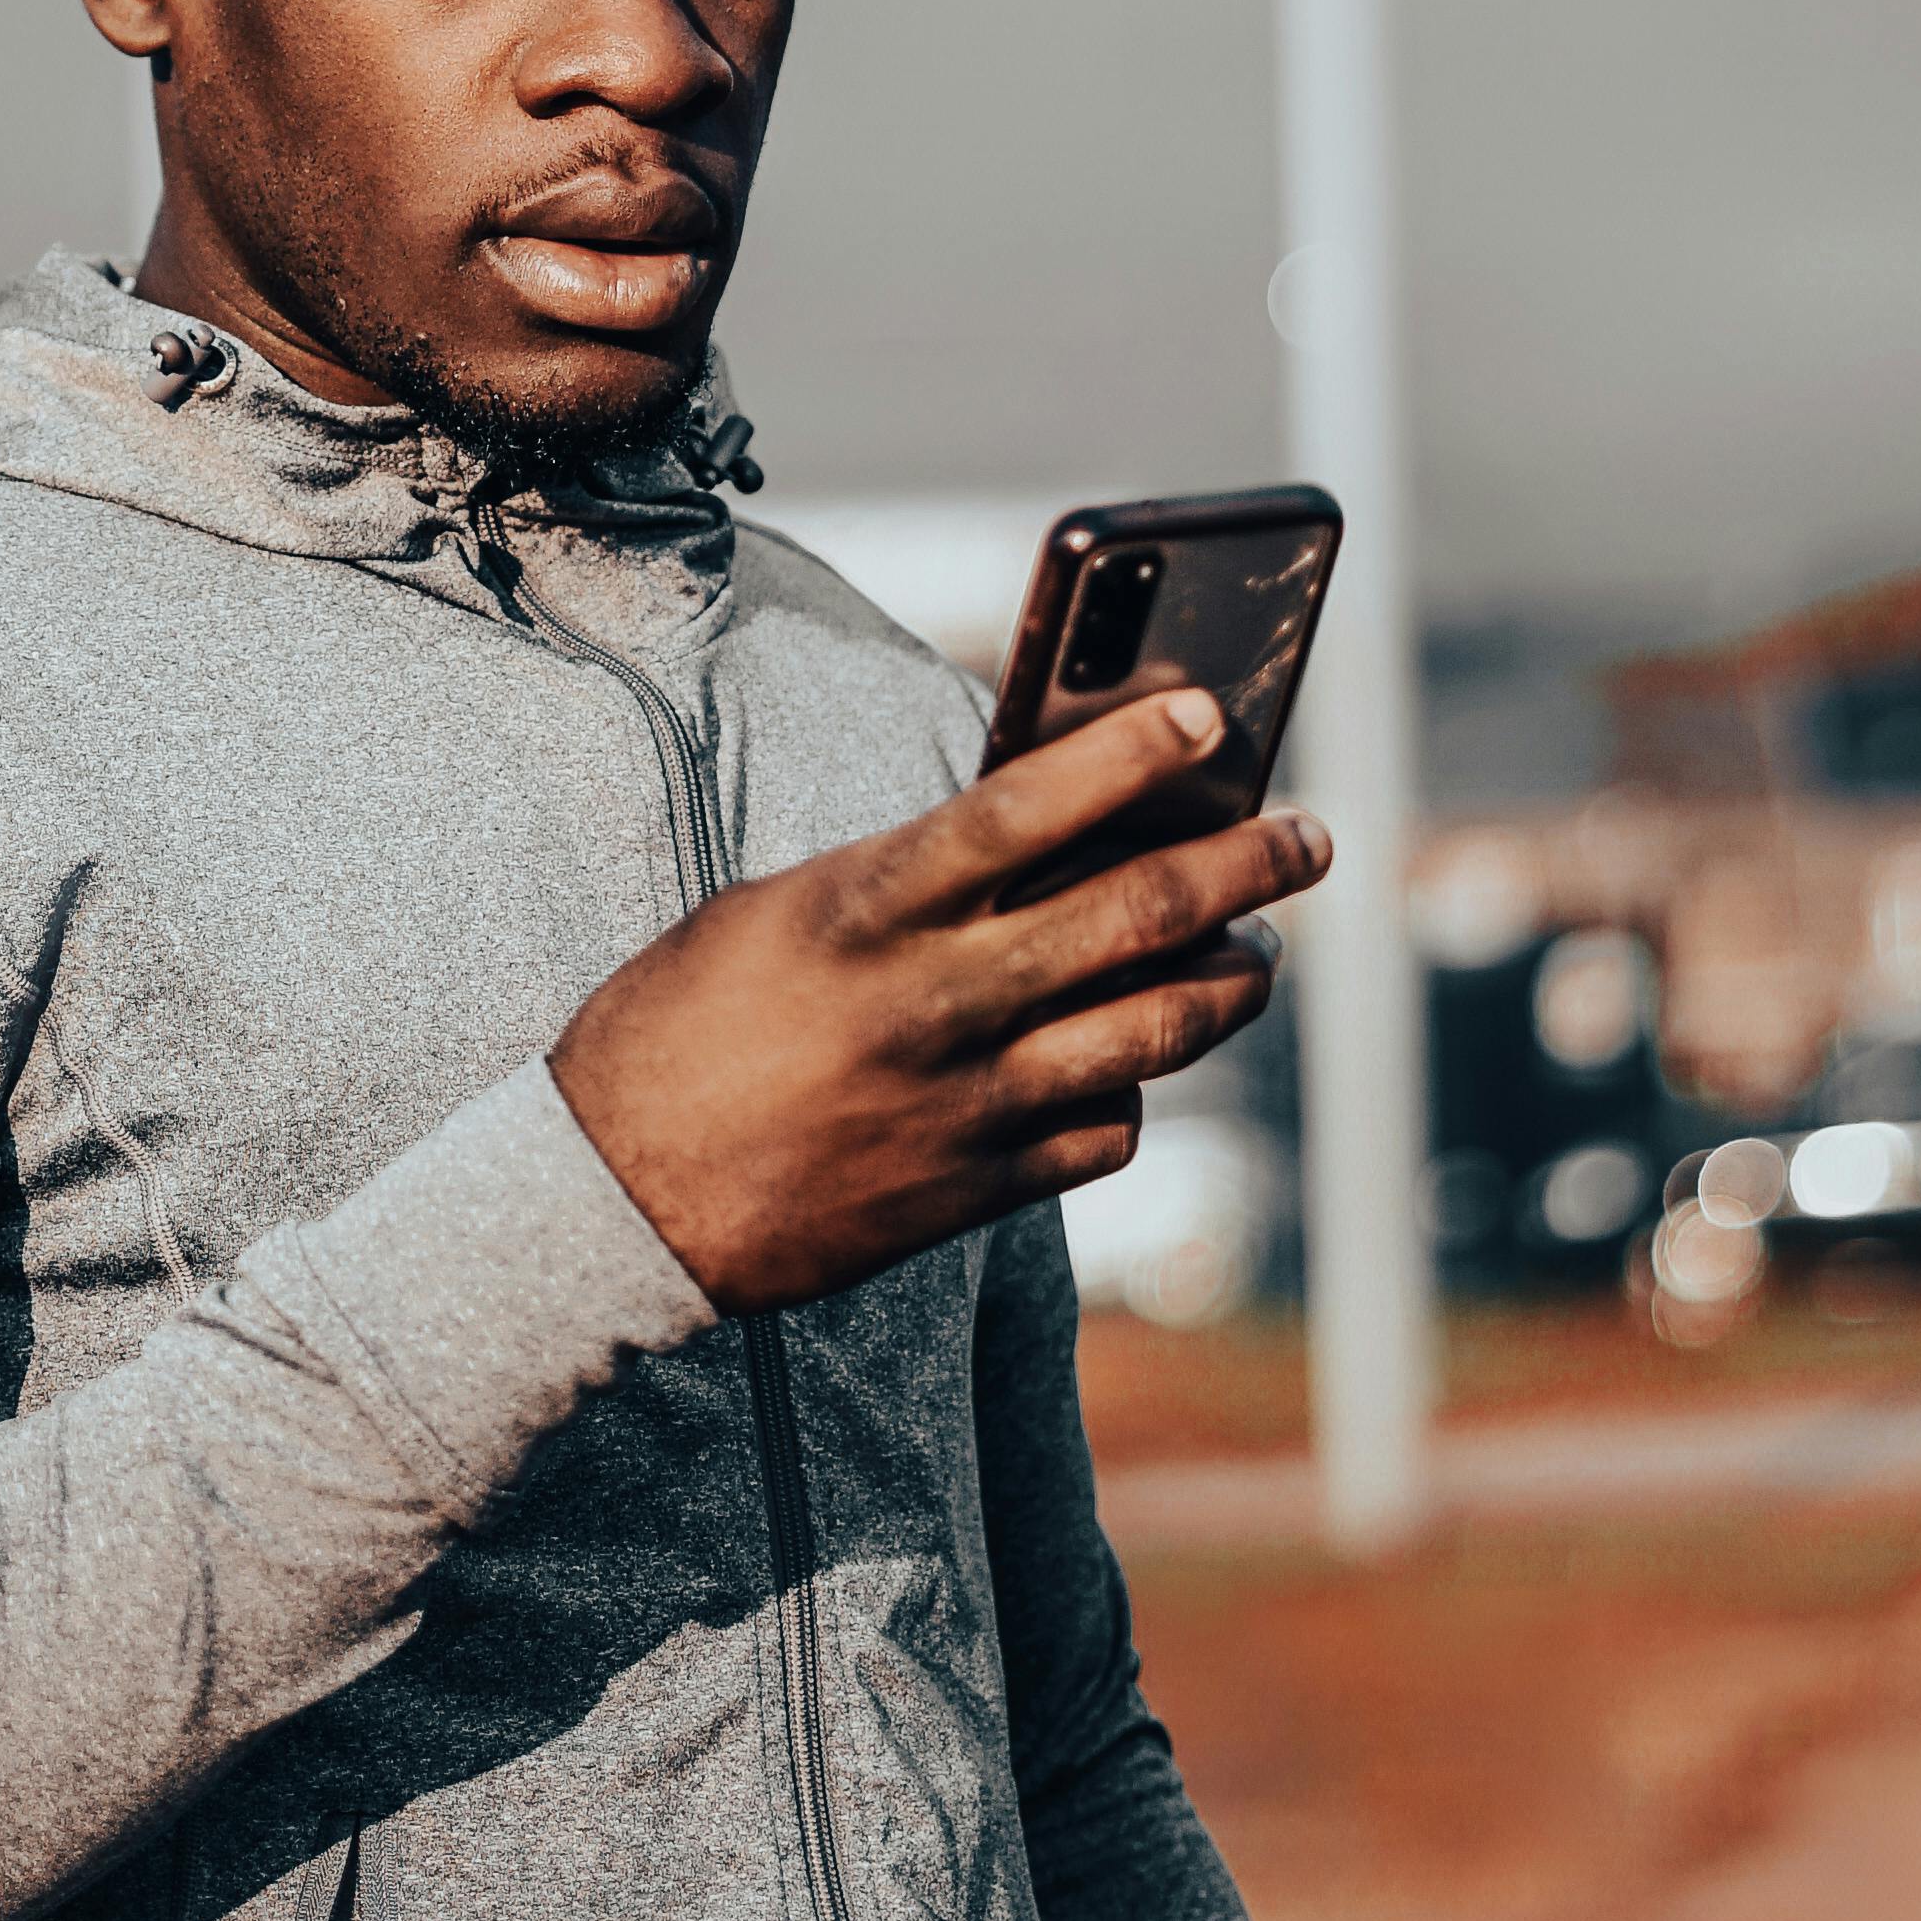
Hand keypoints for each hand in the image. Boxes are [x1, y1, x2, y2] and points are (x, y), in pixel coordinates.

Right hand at [548, 695, 1328, 1310]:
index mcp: (866, 912)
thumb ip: (902, 877)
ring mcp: (966, 1103)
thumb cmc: (678, 1027)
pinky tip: (1134, 1063)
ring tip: (1257, 950)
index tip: (1210, 713)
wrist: (615, 1207)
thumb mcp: (775, 912)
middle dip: (1244, 866)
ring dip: (1232, 980)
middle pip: (1134, 917)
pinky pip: (1107, 1131)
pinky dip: (1136, 1089)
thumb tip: (1029, 832)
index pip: (1023, 809)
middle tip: (1306, 837)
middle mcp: (933, 1004)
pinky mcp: (976, 1189)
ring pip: (1155, 1031)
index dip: (1128, 754)